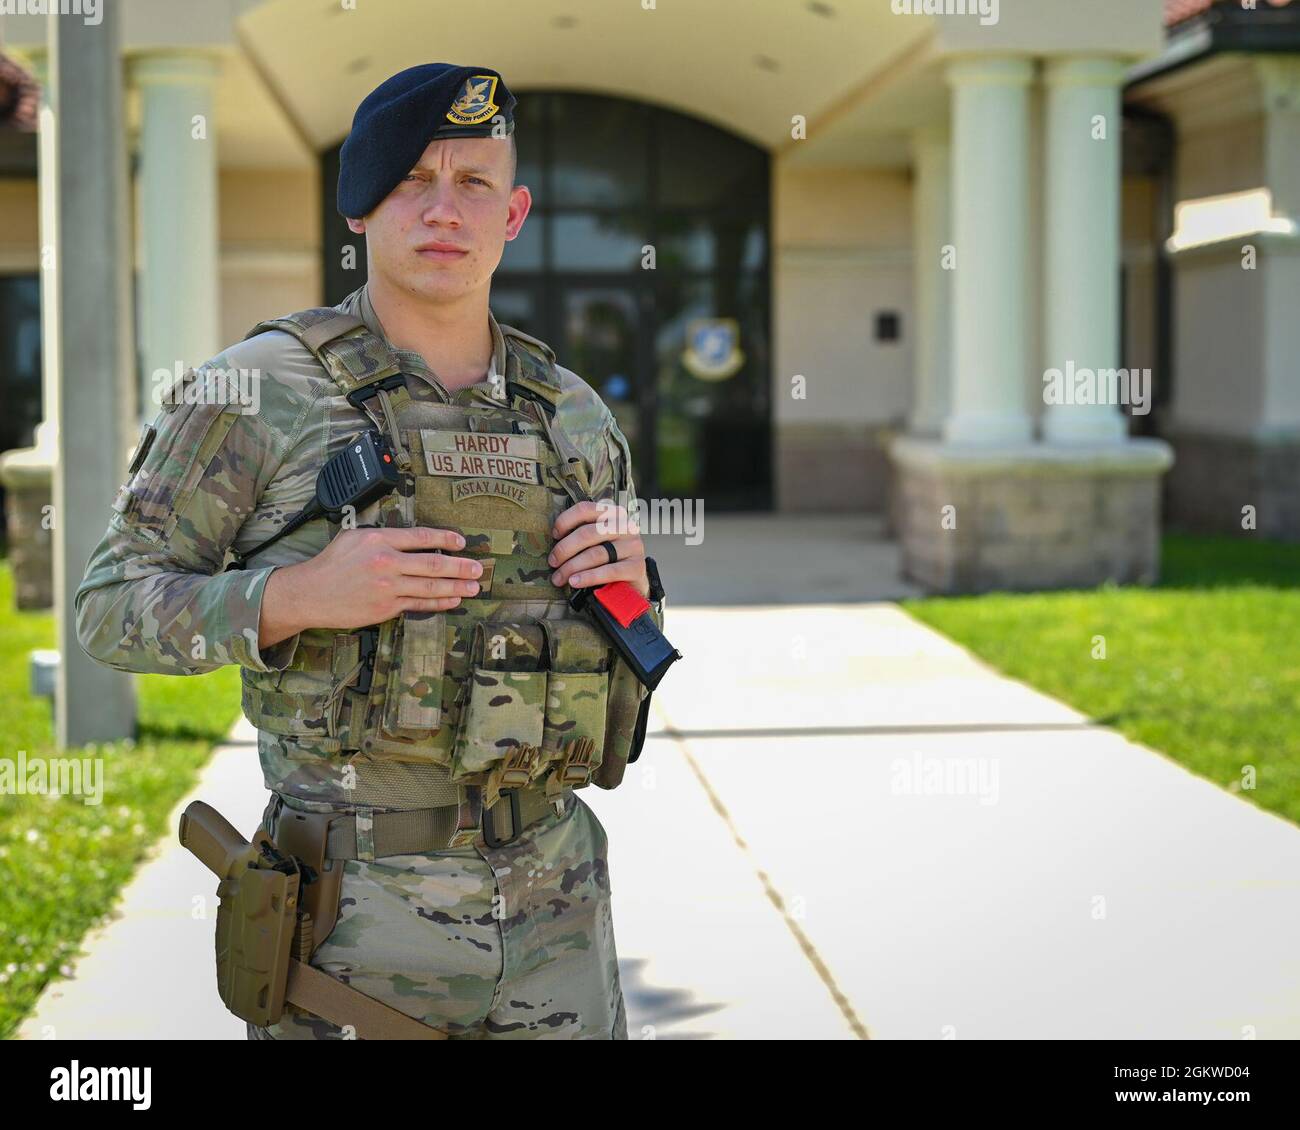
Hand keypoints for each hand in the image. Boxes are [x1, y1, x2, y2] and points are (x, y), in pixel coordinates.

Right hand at [260, 527, 481, 645]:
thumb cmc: (332, 564)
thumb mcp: (354, 538)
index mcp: (379, 540)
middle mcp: (386, 562)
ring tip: (474, 587)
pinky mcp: (385, 608)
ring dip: (456, 586)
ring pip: (430, 586)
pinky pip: (419, 605)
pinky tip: (453, 600)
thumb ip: (384, 536)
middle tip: (478, 569)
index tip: (462, 542)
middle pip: (433, 563)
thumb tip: (412, 538)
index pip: (421, 537)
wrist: (310, 593)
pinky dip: (439, 602)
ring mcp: (387, 587)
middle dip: (460, 566)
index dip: (446, 538)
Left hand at [549, 500, 648, 598]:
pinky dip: (588, 577)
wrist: (632, 582)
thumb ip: (581, 533)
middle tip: (553, 562)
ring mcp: (633, 546)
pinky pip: (608, 571)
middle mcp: (625, 526)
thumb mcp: (596, 540)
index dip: (565, 521)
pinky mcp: (637, 566)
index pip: (585, 509)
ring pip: (595, 554)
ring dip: (572, 567)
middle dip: (565, 549)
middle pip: (587, 533)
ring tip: (559, 578)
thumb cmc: (608, 558)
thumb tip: (554, 539)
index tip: (554, 536)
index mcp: (612, 514)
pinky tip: (575, 582)